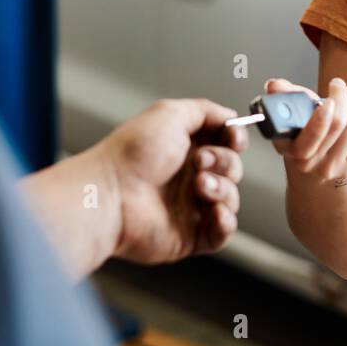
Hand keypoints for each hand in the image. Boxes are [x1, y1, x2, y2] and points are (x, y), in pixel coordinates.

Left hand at [97, 98, 246, 264]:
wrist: (111, 195)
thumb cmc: (132, 155)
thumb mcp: (170, 113)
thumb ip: (206, 110)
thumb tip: (231, 117)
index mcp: (185, 147)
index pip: (226, 142)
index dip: (235, 139)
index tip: (233, 138)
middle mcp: (189, 176)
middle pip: (233, 168)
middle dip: (224, 162)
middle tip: (199, 162)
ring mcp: (190, 206)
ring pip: (231, 198)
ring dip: (222, 190)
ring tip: (199, 187)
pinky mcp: (190, 234)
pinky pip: (222, 232)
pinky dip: (225, 221)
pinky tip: (214, 211)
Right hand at [264, 77, 346, 185]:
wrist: (314, 164)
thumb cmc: (303, 130)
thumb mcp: (291, 112)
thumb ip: (283, 95)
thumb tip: (273, 85)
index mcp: (289, 148)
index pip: (310, 136)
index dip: (321, 118)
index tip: (328, 102)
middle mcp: (308, 163)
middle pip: (338, 123)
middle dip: (340, 99)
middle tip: (336, 89)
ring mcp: (331, 169)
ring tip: (340, 116)